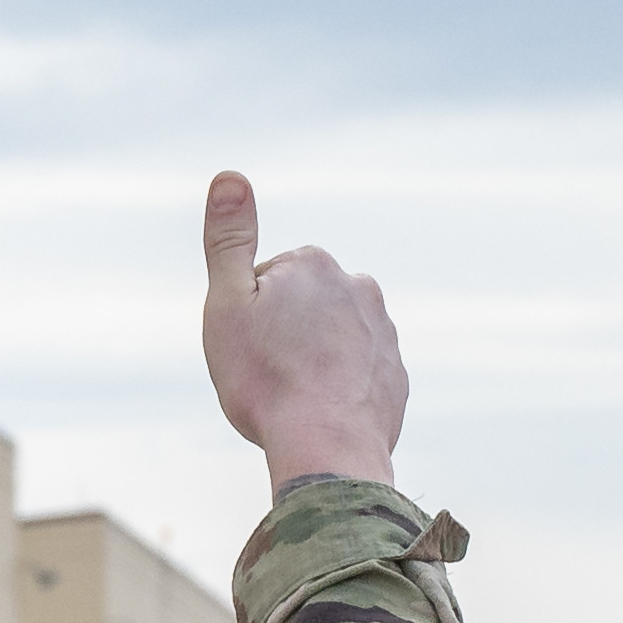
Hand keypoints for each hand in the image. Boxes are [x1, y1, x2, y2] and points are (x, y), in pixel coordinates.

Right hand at [199, 171, 405, 496]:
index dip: (244, 316)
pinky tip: (319, 415)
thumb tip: (229, 176)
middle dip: (283, 333)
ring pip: (331, 339)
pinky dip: (337, 389)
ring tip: (293, 398)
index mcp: (312, 264)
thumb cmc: (267, 378)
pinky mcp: (395, 373)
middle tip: (265, 375)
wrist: (328, 445)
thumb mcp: (226, 304)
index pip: (264, 280)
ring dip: (311, 361)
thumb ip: (228, 241)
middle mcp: (358, 286)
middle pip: (301, 307)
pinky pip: (356, 373)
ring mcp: (383, 330)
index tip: (243, 347)